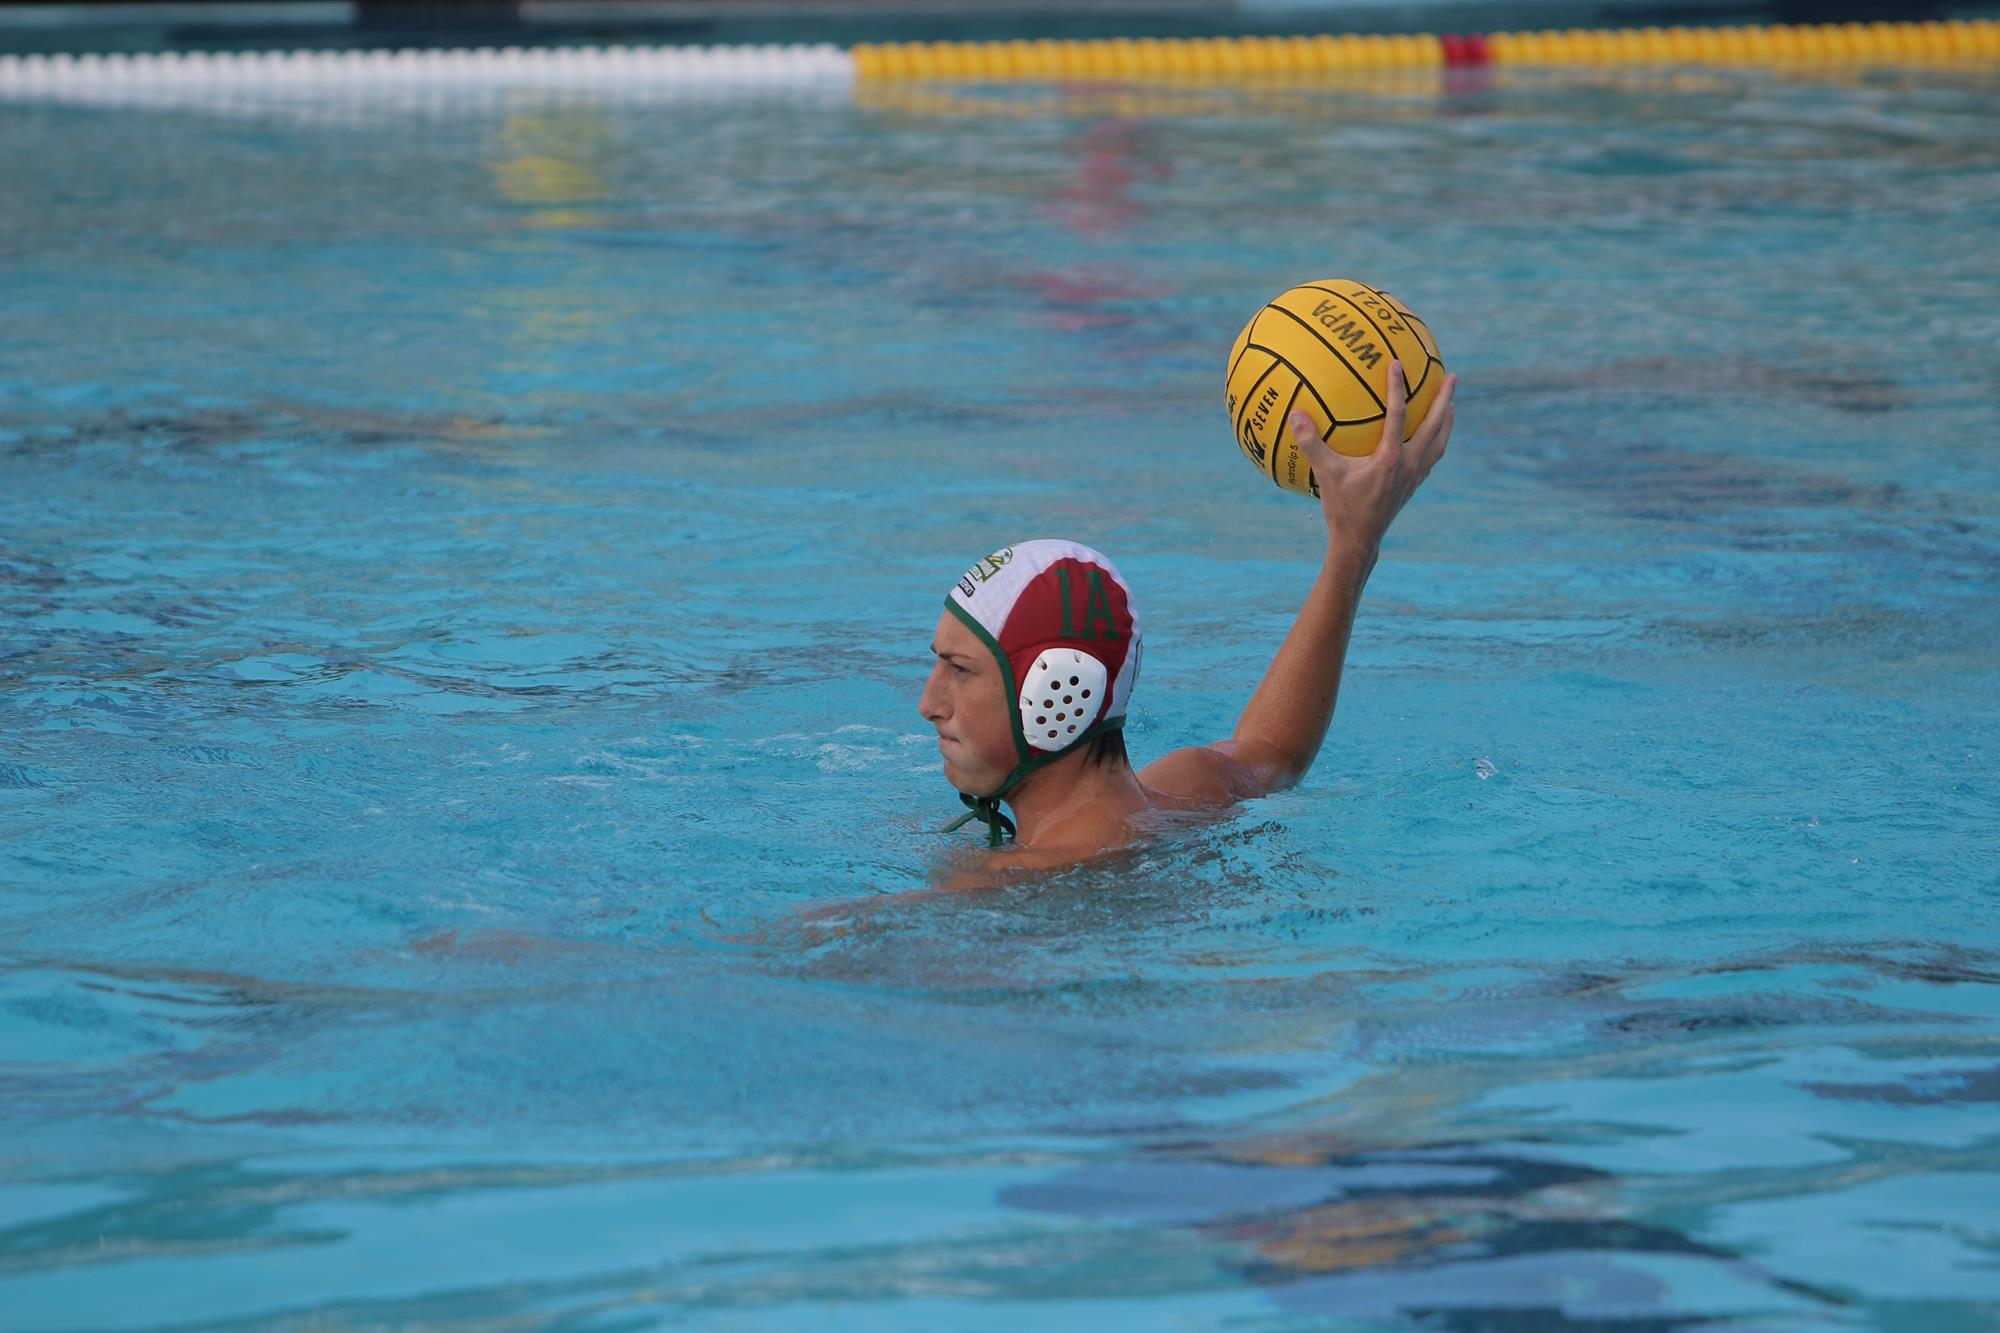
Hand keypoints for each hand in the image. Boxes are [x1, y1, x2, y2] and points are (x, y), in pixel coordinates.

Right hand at [1289, 361, 1455, 556]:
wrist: (1359, 540)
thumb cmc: (1342, 507)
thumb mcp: (1325, 473)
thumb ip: (1311, 443)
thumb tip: (1294, 415)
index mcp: (1390, 458)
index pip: (1398, 415)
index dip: (1397, 388)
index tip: (1397, 364)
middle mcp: (1409, 464)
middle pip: (1435, 425)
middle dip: (1445, 399)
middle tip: (1451, 377)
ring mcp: (1414, 475)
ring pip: (1439, 442)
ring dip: (1447, 421)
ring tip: (1451, 405)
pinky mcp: (1413, 485)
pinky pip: (1432, 457)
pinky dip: (1437, 441)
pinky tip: (1433, 437)